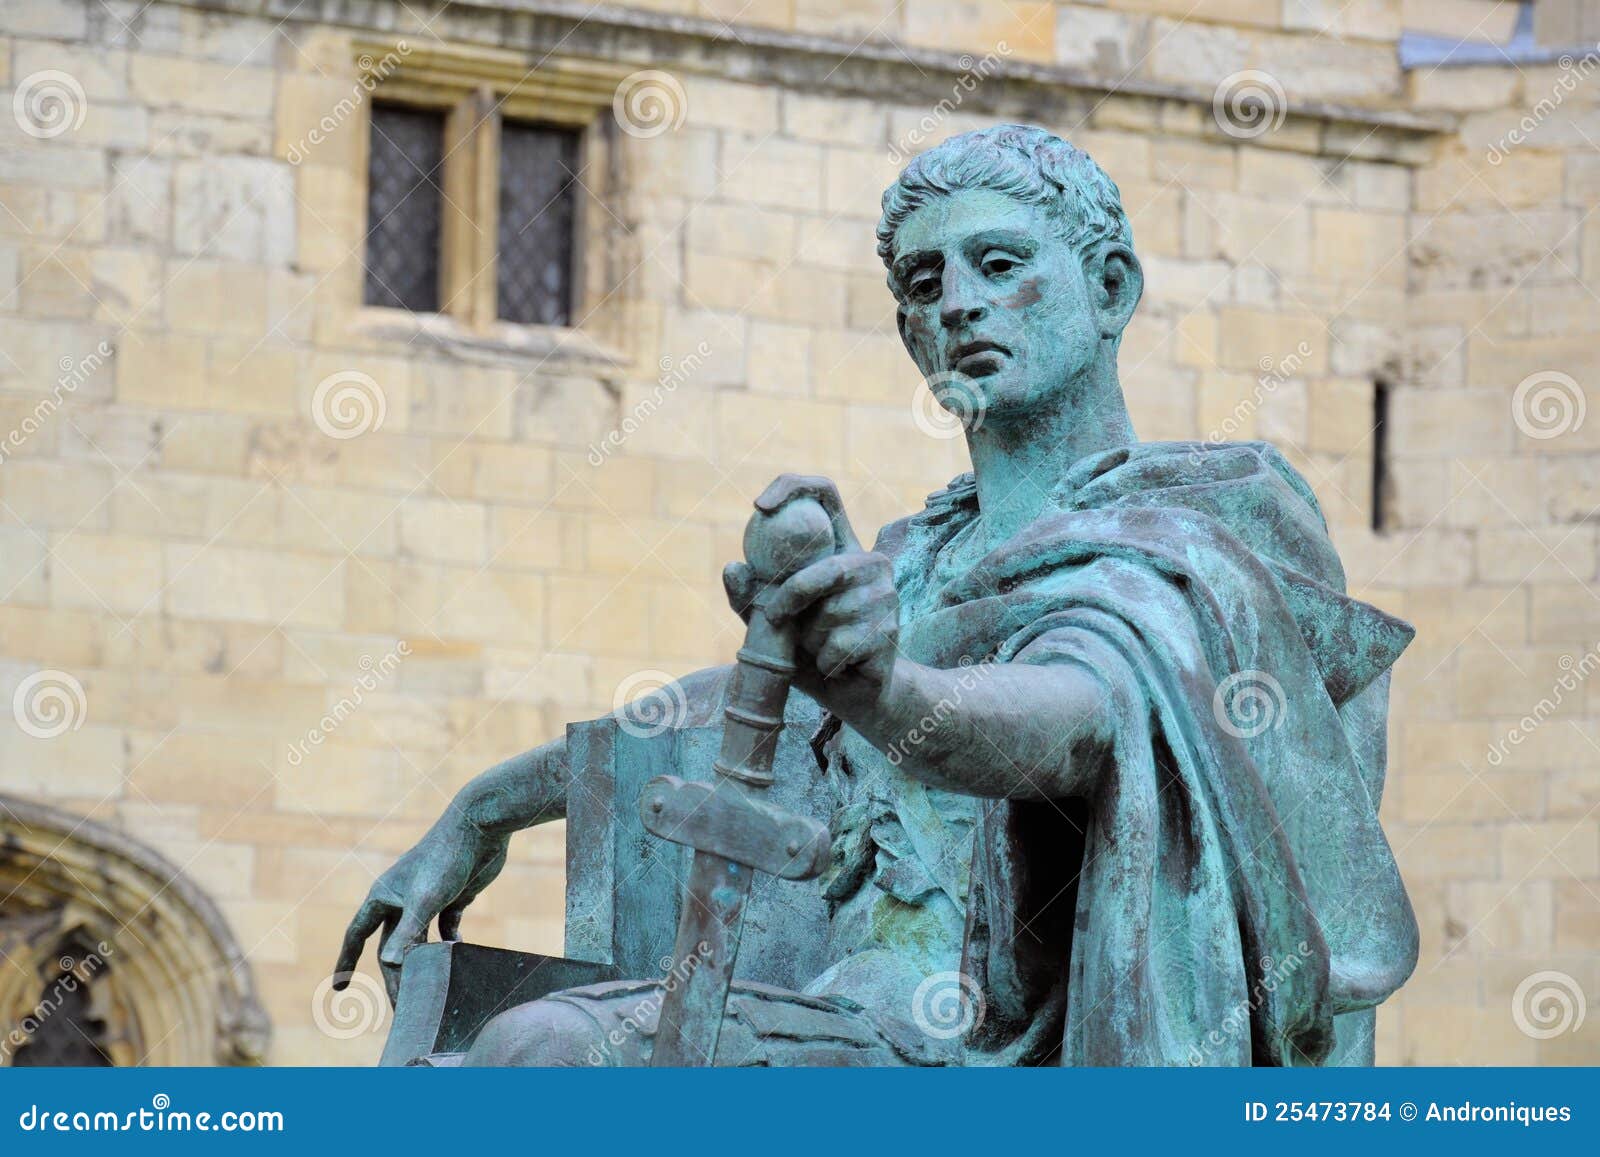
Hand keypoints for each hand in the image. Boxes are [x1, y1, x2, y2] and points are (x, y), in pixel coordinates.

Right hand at [333, 809, 509, 1005]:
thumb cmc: (447, 857)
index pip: (357, 934)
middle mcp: (402, 898)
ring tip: (428, 991)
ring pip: (418, 939)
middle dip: (395, 976)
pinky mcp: (453, 896)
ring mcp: (428, 897)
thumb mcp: (426, 898)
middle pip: (392, 945)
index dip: (346, 960)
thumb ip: (408, 931)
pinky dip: (448, 944)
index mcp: (384, 895)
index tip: (340, 987)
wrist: (480, 826)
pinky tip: (456, 957)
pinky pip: (445, 928)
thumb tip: (390, 964)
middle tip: (403, 1007)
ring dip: (422, 964)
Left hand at [722, 474, 900, 719]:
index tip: (758, 507)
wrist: (852, 697)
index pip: (824, 494)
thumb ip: (751, 597)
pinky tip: (837, 666)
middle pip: (826, 569)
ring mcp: (887, 596)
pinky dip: (826, 661)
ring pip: (832, 612)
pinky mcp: (892, 629)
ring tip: (821, 649)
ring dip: (811, 641)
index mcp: (841, 547)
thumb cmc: (809, 651)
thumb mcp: (772, 623)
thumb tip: (732, 567)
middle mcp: (871, 563)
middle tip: (777, 620)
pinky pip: (842, 643)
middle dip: (792, 598)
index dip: (792, 486)